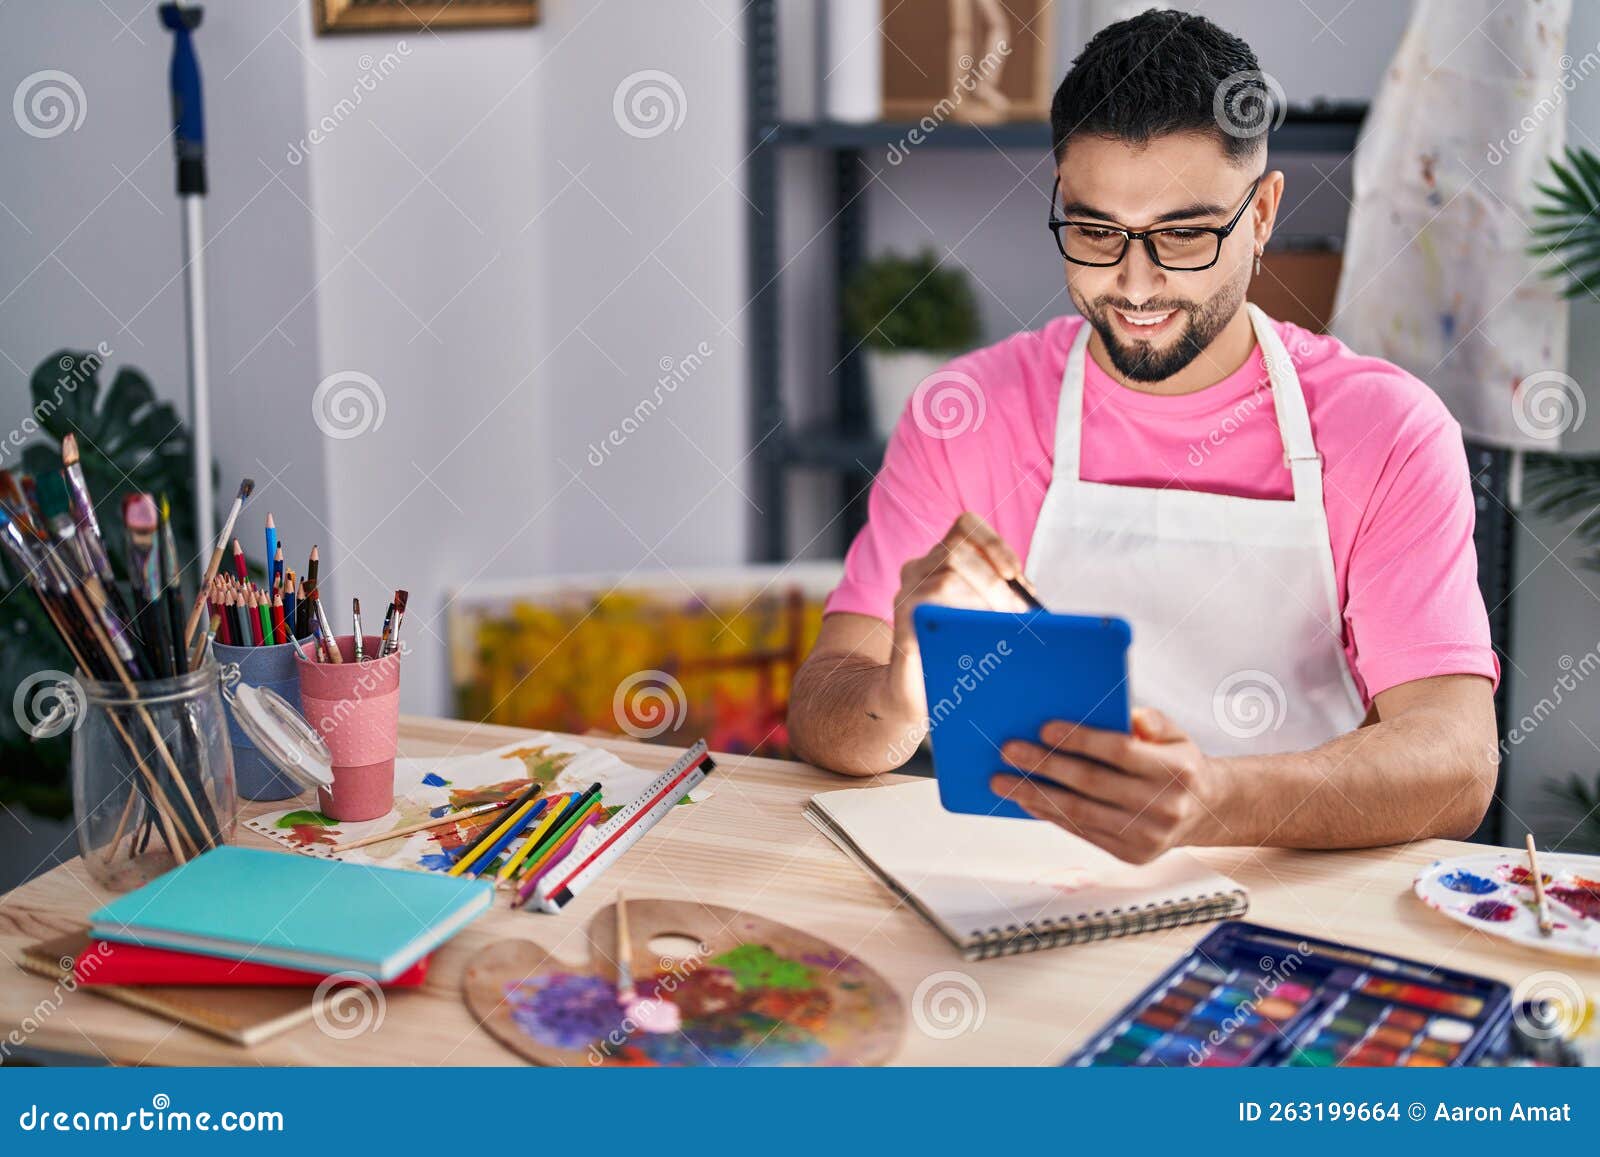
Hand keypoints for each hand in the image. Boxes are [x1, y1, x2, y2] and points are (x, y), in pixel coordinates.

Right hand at [888, 512, 1028, 715]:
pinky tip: (976, 633)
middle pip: (957, 549)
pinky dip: (962, 612)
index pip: (965, 526)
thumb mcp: (982, 617)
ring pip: (947, 575)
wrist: (912, 695)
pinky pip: (932, 602)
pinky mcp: (901, 619)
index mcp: (940, 561)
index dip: (993, 543)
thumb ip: (1001, 600)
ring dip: (984, 598)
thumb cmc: (955, 654)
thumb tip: (1032, 600)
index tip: (1015, 574)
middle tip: (1018, 611)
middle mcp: (918, 570)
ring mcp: (906, 593)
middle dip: (994, 580)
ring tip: (1003, 624)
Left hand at [990, 707, 1226, 863]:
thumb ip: (1151, 720)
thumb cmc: (1178, 764)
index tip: (1044, 728)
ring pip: (1080, 812)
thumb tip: (1123, 715)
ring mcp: (1146, 835)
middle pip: (1092, 783)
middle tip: (1009, 751)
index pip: (1120, 752)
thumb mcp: (1176, 733)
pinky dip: (1050, 815)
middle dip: (1044, 766)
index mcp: (1176, 770)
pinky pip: (1082, 832)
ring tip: (1003, 781)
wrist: (1205, 812)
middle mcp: (1163, 806)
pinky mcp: (1131, 854)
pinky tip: (1027, 799)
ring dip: (1035, 795)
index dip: (1081, 740)